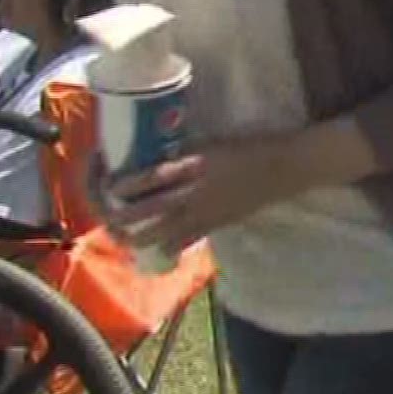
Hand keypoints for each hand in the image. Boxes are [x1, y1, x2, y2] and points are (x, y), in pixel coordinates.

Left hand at [100, 137, 299, 257]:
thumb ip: (183, 153)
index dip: (125, 185)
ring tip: (128, 238)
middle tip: (110, 218)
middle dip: (124, 217)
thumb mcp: (212, 144)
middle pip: (149, 210)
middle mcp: (194, 191)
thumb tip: (154, 158)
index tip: (109, 187)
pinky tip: (162, 249)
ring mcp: (205, 211)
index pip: (150, 178)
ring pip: (163, 231)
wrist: (282, 169)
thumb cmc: (248, 148)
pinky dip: (172, 246)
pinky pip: (188, 239)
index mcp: (193, 166)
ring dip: (141, 237)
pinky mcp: (217, 223)